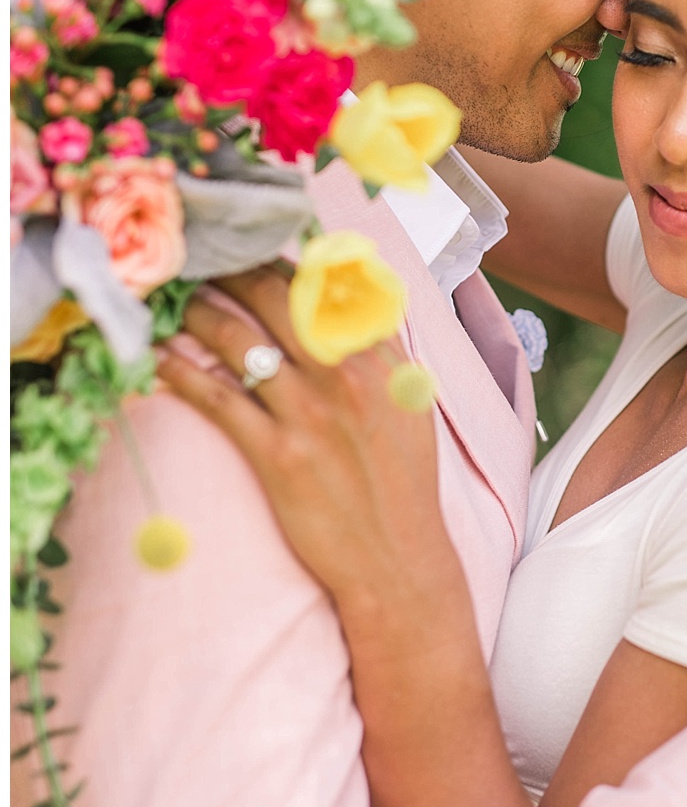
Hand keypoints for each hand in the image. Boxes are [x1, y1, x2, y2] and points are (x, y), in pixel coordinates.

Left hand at [156, 268, 455, 618]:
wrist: (397, 557)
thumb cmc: (401, 480)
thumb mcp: (409, 401)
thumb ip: (378, 347)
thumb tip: (353, 295)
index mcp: (378, 356)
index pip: (321, 283)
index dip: (274, 260)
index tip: (243, 248)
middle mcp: (346, 375)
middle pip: (272, 297)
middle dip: (226, 271)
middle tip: (194, 262)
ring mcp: (311, 415)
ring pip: (237, 341)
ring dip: (196, 313)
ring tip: (169, 303)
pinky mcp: (278, 456)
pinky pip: (216, 398)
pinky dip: (180, 372)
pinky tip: (157, 359)